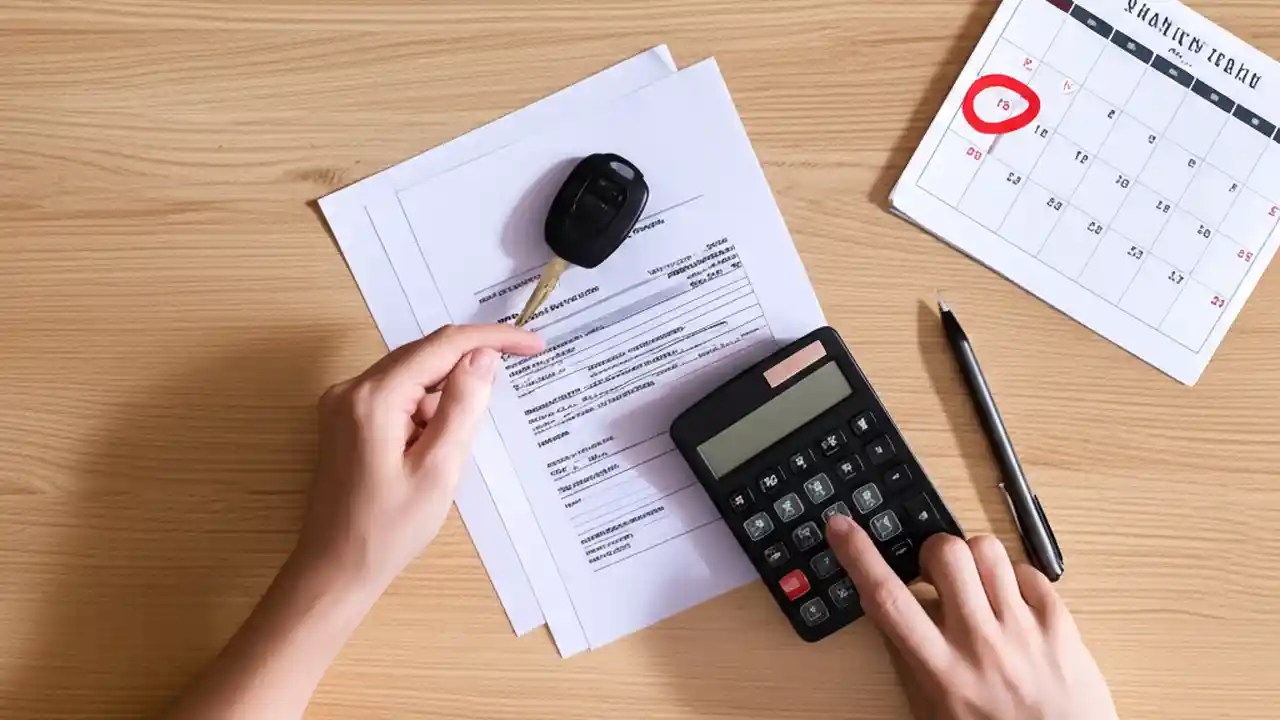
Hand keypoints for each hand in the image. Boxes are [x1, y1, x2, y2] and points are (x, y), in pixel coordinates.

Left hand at [296, 324, 543, 594]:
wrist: (334, 569)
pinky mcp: (345, 419)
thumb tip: (483, 356)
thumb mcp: (438, 469)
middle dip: (470, 365)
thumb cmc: (388, 530)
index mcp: (374, 397)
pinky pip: (397, 395)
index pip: (443, 346)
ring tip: (454, 447)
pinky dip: (426, 409)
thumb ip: (463, 406)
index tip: (533, 344)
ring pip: (413, 375)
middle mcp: (352, 388)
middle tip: (515, 382)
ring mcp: (344, 403)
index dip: (492, 338)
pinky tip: (434, 447)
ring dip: (446, 395)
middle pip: (425, 354)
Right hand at [826, 516, 1115, 719]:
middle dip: (933, 551)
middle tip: (937, 574)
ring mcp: (1024, 630)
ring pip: (988, 550)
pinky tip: (1013, 605)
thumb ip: (914, 660)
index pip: (888, 599)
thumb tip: (896, 609)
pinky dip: (1016, 579)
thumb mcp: (936, 710)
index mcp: (940, 670)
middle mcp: (980, 643)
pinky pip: (1029, 572)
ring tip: (978, 586)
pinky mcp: (1061, 625)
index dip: (859, 556)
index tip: (841, 526)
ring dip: (974, 559)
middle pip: (945, 554)